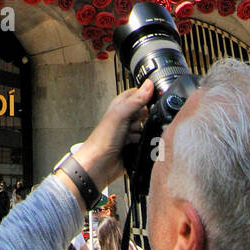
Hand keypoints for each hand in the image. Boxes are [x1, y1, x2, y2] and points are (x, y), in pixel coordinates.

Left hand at [60, 79, 154, 202]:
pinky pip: (147, 139)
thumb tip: (149, 84)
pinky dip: (144, 142)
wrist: (99, 165)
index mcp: (120, 105)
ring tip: (131, 137)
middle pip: (146, 111)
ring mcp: (129, 130)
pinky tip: (134, 145)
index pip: (139, 94)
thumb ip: (136, 100)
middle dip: (145, 118)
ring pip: (147, 126)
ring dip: (143, 132)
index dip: (146, 97)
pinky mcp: (134, 144)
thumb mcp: (120, 115)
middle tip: (134, 124)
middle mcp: (125, 116)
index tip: (149, 103)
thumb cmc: (102, 139)